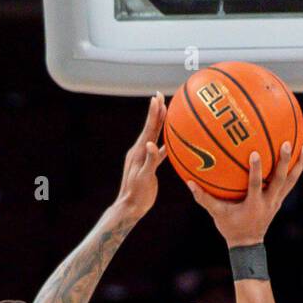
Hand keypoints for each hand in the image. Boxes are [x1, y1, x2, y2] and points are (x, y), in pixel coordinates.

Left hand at [116, 94, 166, 221]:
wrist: (130, 207)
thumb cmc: (136, 194)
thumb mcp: (144, 178)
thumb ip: (149, 161)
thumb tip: (152, 144)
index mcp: (139, 152)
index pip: (148, 129)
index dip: (153, 113)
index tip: (156, 98)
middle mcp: (141, 152)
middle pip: (151, 128)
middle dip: (156, 112)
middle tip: (159, 95)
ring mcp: (144, 158)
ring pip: (155, 137)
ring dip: (160, 124)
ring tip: (165, 110)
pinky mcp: (149, 166)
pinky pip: (159, 151)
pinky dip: (165, 144)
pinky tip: (172, 140)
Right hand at [187, 141, 302, 246]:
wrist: (248, 245)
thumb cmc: (231, 228)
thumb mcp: (217, 215)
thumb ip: (204, 198)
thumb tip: (189, 182)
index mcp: (253, 205)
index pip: (255, 185)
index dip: (256, 170)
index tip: (255, 153)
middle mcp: (268, 202)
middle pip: (279, 180)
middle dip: (282, 162)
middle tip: (285, 143)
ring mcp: (276, 201)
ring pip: (290, 181)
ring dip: (297, 164)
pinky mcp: (279, 200)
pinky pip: (290, 183)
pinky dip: (296, 169)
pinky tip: (300, 155)